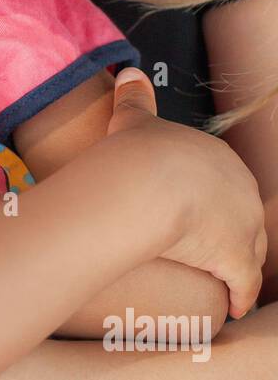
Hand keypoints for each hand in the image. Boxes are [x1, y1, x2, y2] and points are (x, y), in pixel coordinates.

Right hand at [107, 68, 266, 317]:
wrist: (147, 182)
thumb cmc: (138, 153)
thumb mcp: (135, 121)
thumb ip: (134, 98)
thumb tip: (128, 72)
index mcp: (220, 161)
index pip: (226, 186)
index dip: (214, 202)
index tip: (201, 215)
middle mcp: (241, 192)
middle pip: (244, 219)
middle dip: (233, 234)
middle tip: (214, 249)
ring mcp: (243, 227)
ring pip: (250, 251)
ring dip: (240, 267)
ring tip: (225, 281)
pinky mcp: (237, 260)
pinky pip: (244, 283)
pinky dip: (241, 295)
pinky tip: (235, 307)